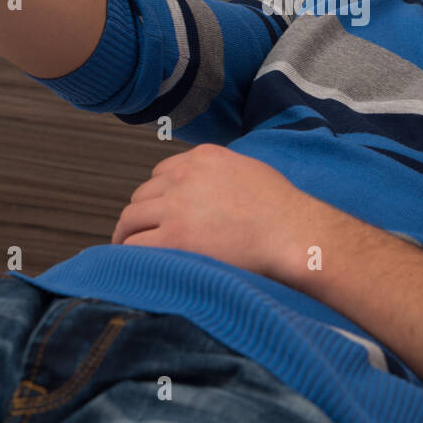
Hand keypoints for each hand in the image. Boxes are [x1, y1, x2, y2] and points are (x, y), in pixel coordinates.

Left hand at [112, 144, 330, 279]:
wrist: (293, 233)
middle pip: (143, 194)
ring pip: (131, 218)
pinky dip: (129, 254)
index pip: (163, 172)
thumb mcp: (249, 171)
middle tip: (142, 235)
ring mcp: (176, 206)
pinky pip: (135, 245)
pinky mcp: (173, 238)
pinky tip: (134, 265)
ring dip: (130, 234)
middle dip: (143, 214)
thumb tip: (212, 190)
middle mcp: (185, 176)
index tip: (161, 213)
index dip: (160, 195)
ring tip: (131, 251)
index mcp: (204, 157)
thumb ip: (222, 175)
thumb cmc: (283, 210)